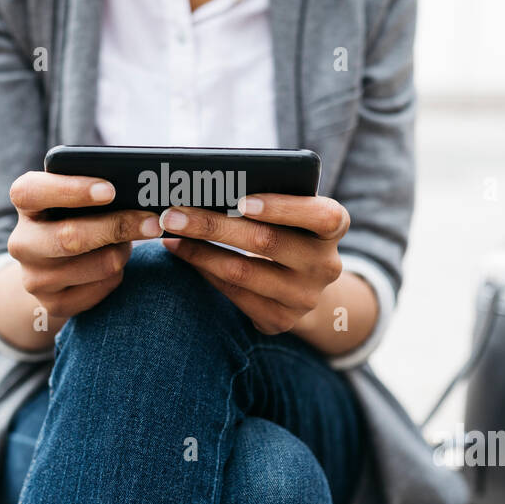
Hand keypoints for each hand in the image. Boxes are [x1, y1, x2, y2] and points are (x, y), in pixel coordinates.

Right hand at [6, 172, 161, 320]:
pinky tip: (115, 264)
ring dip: (122, 252)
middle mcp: (21, 242)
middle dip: (117, 227)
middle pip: (70, 237)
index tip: (110, 191)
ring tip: (127, 242)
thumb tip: (140, 191)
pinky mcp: (53, 304)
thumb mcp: (77, 197)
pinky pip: (102, 288)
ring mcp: (34, 278)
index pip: (33, 192)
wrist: (55, 265)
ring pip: (97, 265)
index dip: (71, 190)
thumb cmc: (75, 216)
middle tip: (152, 221)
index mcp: (25, 203)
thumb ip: (96, 189)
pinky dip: (118, 274)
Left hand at [159, 194, 350, 334]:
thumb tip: (209, 183)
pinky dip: (203, 269)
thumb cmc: (289, 229)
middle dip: (214, 224)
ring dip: (199, 250)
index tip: (243, 200)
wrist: (305, 284)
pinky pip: (233, 292)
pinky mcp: (280, 320)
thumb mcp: (292, 212)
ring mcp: (304, 297)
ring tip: (169, 232)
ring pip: (242, 271)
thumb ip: (269, 197)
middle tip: (174, 212)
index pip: (321, 216)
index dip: (283, 208)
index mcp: (335, 226)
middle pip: (266, 242)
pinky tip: (181, 252)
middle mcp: (326, 264)